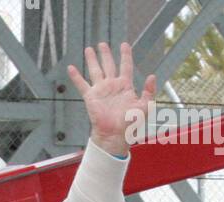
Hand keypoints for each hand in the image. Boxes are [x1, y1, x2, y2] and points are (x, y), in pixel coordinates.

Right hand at [68, 41, 155, 156]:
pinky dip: (76, 76)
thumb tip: (152, 76)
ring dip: (92, 60)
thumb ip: (150, 92)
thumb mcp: (145, 107)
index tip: (124, 45)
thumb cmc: (130, 124)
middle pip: (109, 65)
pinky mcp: (91, 97)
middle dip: (105, 54)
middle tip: (102, 44)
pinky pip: (82, 84)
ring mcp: (101, 90)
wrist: (114, 135)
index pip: (125, 66)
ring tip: (88, 49)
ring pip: (95, 70)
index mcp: (125, 86)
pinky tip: (71, 68)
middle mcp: (112, 86)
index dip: (125, 55)